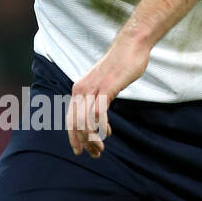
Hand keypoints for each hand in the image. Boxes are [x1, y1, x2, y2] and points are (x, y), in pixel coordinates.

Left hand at [67, 33, 150, 157]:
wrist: (130, 46)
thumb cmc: (120, 66)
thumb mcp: (103, 84)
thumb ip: (97, 98)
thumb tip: (97, 117)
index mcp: (78, 89)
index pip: (70, 119)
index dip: (73, 137)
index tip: (79, 151)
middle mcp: (81, 89)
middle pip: (76, 123)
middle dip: (84, 142)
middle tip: (95, 154)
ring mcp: (93, 88)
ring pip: (86, 121)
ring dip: (93, 139)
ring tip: (101, 148)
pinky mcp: (106, 88)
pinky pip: (99, 113)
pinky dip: (102, 126)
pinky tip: (107, 132)